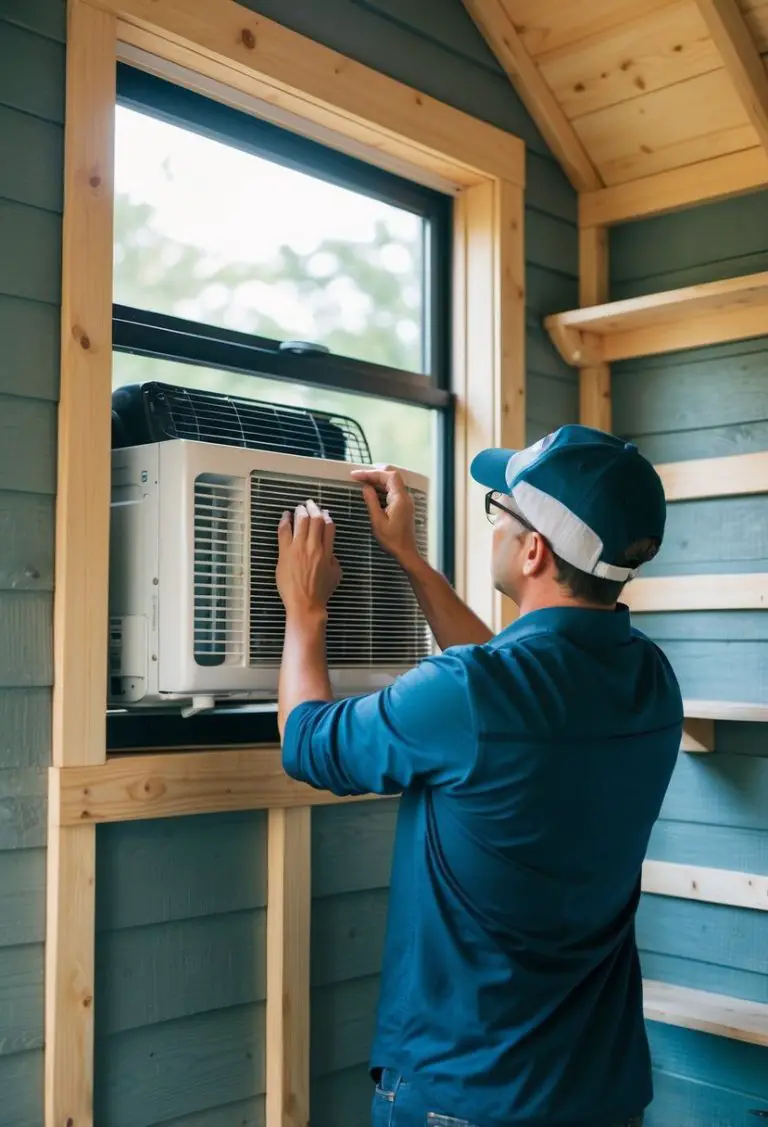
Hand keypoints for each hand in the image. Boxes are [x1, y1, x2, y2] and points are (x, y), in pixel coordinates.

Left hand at [276, 499, 341, 618]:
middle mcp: (314, 547)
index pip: (329, 526)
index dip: (326, 516)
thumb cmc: (321, 592)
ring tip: (299, 507)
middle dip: (313, 509)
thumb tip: (329, 549)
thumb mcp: (335, 574)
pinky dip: (285, 520)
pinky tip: (285, 516)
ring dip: (300, 511)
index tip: (324, 513)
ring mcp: (299, 549)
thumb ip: (333, 558)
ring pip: (301, 521)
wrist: (305, 604)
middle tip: (310, 504)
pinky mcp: (285, 553)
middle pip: (315, 520)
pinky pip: (284, 531)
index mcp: (328, 551)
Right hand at [351, 466, 419, 566]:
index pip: (388, 476)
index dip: (372, 473)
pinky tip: (371, 490)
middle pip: (391, 476)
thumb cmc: (391, 539)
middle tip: (359, 477)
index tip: (357, 475)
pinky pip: (392, 490)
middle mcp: (405, 496)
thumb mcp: (378, 521)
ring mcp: (405, 500)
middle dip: (374, 474)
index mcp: (399, 498)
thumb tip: (365, 487)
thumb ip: (372, 502)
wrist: (406, 551)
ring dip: (377, 480)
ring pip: (392, 482)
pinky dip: (381, 487)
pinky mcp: (403, 505)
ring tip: (362, 481)